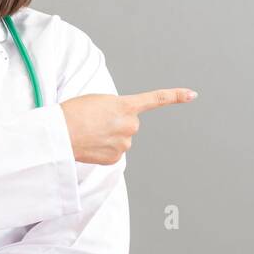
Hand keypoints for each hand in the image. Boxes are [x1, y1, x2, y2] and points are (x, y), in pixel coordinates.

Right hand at [60, 88, 196, 164]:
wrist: (61, 133)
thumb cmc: (73, 113)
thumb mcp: (98, 101)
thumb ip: (116, 109)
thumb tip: (119, 127)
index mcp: (126, 106)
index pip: (156, 99)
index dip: (175, 96)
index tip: (192, 94)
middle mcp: (131, 125)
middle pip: (129, 124)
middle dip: (117, 124)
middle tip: (95, 122)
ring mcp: (125, 143)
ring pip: (121, 140)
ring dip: (109, 137)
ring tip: (89, 133)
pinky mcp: (115, 158)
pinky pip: (113, 153)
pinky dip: (103, 150)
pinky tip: (90, 145)